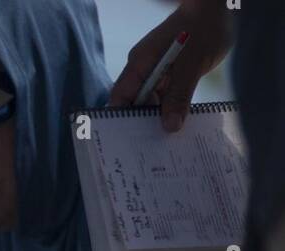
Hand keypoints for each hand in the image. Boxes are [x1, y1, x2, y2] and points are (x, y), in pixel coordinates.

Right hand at [109, 1, 229, 131]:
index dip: (121, 118)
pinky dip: (173, 108)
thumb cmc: (204, 28)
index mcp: (139, 63)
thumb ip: (179, 96)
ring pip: (153, 100)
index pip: (121, 97)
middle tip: (151, 146)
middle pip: (135, 102)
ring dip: (160, 116)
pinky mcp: (173, 72)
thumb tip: (170, 127)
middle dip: (142, 122)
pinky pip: (168, 95)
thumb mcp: (192, 65)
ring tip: (166, 138)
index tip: (128, 140)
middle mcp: (145, 68)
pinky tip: (179, 121)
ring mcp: (159, 70)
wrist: (221, 7)